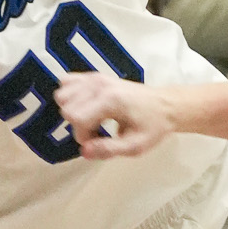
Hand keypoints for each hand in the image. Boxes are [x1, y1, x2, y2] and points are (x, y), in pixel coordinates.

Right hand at [55, 73, 174, 158]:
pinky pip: (66, 84)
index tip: (99, 141)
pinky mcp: (93, 76)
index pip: (77, 119)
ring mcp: (94, 77)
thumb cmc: (152, 125)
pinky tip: (87, 107)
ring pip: (62, 96)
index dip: (84, 137)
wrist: (164, 105)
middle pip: (67, 109)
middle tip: (98, 132)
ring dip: (74, 112)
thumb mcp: (135, 145)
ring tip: (93, 120)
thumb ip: (109, 150)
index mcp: (110, 100)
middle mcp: (99, 85)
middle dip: (79, 126)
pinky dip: (71, 97)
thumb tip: (84, 152)